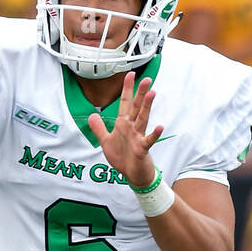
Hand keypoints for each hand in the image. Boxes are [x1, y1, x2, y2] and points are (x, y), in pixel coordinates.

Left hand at [86, 71, 163, 188]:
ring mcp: (138, 137)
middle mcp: (132, 128)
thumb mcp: (105, 141)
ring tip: (152, 93)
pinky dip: (154, 134)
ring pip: (143, 119)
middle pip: (137, 107)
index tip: (130, 75)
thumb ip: (99, 128)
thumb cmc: (122, 158)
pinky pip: (149, 140)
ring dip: (147, 106)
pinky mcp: (142, 149)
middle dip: (140, 93)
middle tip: (146, 79)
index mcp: (123, 124)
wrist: (132, 175)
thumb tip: (92, 115)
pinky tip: (160, 126)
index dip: (127, 89)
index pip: (125, 103)